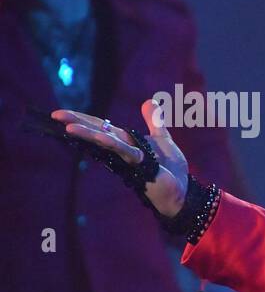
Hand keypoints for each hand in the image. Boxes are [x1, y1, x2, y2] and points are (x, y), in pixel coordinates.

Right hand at [52, 100, 189, 215]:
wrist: (182, 190)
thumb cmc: (170, 168)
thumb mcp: (163, 140)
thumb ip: (154, 122)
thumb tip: (149, 100)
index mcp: (127, 141)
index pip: (102, 127)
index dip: (83, 119)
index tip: (61, 113)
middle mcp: (124, 150)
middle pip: (98, 133)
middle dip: (78, 123)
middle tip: (54, 115)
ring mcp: (130, 158)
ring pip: (106, 143)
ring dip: (88, 134)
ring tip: (68, 127)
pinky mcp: (141, 166)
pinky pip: (126, 152)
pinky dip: (114, 145)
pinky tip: (101, 139)